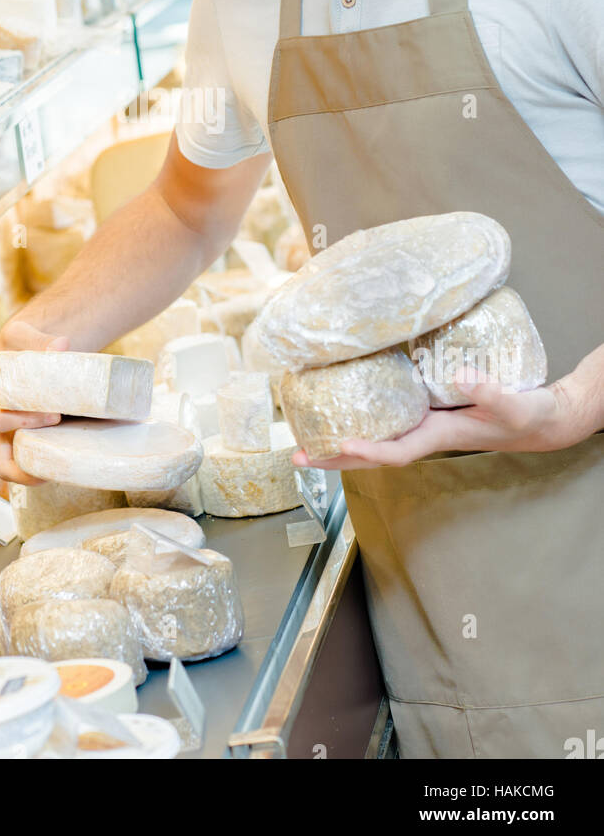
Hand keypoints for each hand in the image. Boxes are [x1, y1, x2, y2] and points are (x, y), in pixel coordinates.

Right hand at [0, 315, 67, 484]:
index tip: (53, 415)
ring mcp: (4, 436)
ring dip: (36, 474)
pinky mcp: (19, 441)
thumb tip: (61, 345)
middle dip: (30, 463)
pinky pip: (26, 465)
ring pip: (13, 471)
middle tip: (61, 447)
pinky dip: (43, 469)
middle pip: (1, 461)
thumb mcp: (22, 333)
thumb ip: (40, 339)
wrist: (26, 350)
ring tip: (64, 469)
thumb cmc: (19, 343)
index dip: (22, 422)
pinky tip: (66, 464)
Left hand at [291, 344, 603, 470]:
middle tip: (296, 456)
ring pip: (374, 439)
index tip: (338, 446)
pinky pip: (386, 421)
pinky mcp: (426, 413)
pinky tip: (341, 410)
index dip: (366, 451)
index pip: (394, 451)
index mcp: (439, 437)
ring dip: (339, 442)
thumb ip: (489, 391)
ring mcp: (422, 426)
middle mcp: (424, 435)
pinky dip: (361, 419)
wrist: (539, 419)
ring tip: (303, 440)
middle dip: (335, 457)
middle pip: (372, 454)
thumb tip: (461, 377)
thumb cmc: (527, 414)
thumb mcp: (512, 403)